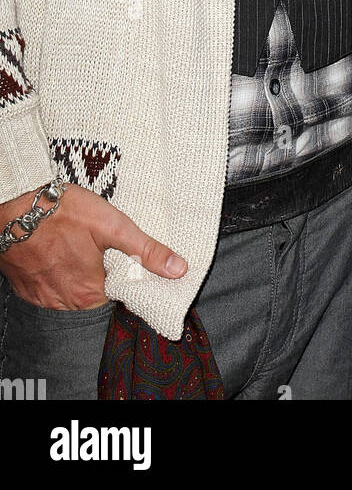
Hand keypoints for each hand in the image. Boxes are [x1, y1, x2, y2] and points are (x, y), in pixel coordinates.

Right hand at [0, 182, 186, 309]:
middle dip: (99, 274)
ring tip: (76, 246)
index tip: (122, 260)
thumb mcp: (114, 225)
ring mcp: (42, 297)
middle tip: (96, 247)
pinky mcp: (25, 288)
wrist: (16, 203)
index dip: (124, 277)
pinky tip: (57, 251)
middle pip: (94, 295)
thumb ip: (146, 251)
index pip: (119, 296)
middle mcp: (65, 302)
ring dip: (76, 274)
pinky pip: (48, 288)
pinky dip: (54, 273)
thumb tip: (179, 270)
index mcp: (91, 292)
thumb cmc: (64, 211)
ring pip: (70, 292)